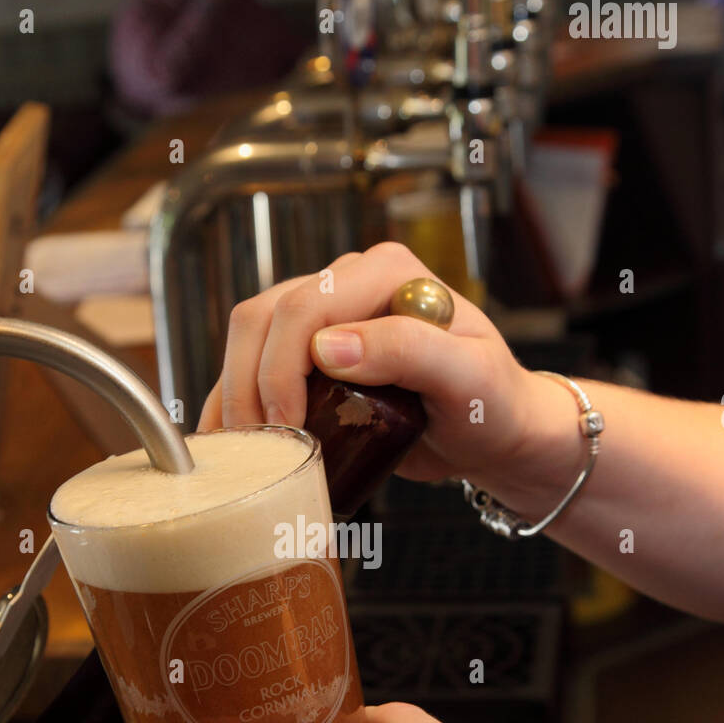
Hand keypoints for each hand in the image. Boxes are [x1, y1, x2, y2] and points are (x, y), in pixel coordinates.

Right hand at [196, 242, 552, 496]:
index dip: (282, 368)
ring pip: (248, 338)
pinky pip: (253, 365)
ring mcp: (325, 318)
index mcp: (388, 273)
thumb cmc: (492, 403)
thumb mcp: (469, 378)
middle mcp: (350, 285)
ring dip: (234, 393)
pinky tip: (227, 439)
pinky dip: (233, 400)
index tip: (291, 425)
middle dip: (249, 383)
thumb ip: (409, 351)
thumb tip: (328, 348)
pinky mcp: (309, 355)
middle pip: (264, 319)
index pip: (306, 307)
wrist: (496, 432)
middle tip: (262, 445)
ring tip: (243, 449)